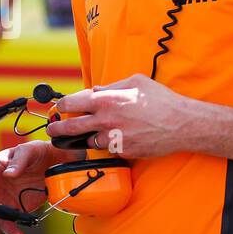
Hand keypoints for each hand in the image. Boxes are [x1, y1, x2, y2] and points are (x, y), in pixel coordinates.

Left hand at [47, 74, 214, 158]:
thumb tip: (96, 91)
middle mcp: (105, 121)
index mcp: (106, 101)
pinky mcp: (122, 151)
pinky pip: (108, 149)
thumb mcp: (135, 82)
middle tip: (52, 131)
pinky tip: (117, 138)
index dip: (61, 106)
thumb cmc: (160, 100)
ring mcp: (113, 139)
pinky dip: (108, 144)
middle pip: (71, 127)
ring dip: (88, 137)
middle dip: (57, 130)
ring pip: (89, 141)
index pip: (71, 103)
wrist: (180, 124)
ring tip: (90, 134)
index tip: (59, 107)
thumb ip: (111, 87)